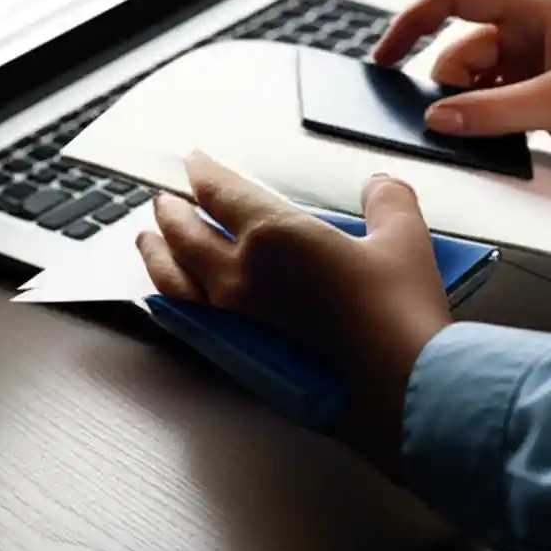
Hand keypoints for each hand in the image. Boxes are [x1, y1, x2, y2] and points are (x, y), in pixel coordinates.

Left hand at [135, 152, 450, 473]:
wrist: (400, 389)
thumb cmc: (398, 316)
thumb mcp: (403, 239)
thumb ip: (387, 201)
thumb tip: (379, 186)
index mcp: (272, 235)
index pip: (221, 192)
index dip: (204, 171)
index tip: (195, 162)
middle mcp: (239, 276)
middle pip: (184, 234)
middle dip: (170, 211)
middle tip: (163, 200)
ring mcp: (232, 321)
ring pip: (173, 281)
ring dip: (156, 255)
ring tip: (147, 243)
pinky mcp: (238, 359)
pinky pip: (187, 323)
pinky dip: (171, 303)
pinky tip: (173, 304)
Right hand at [373, 0, 550, 163]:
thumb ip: (493, 112)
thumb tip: (437, 118)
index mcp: (530, 7)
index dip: (410, 23)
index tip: (383, 57)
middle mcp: (526, 28)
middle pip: (458, 50)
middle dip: (448, 87)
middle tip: (452, 124)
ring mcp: (532, 60)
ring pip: (474, 81)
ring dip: (471, 108)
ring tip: (488, 135)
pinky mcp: (540, 89)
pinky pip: (495, 101)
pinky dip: (488, 119)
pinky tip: (498, 139)